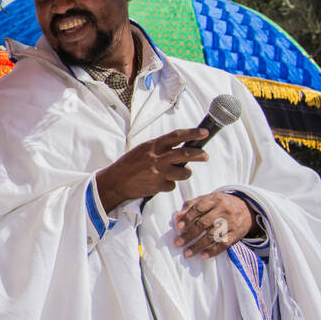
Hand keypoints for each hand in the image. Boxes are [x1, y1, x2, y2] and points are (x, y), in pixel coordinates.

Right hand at [94, 128, 208, 210]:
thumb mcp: (142, 150)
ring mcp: (158, 172)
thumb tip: (178, 146)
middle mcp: (156, 158)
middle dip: (199, 154)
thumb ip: (159, 148)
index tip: (203, 133)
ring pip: (183, 172)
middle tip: (205, 156)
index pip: (176, 136)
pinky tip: (159, 183)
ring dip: (185, 173)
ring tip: (180, 173)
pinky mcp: (158, 186)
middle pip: (185, 154)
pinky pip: (172, 185)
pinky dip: (169, 185)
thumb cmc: (128, 165)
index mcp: (152, 146)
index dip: (192, 133)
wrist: (115, 182)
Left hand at [173, 192, 254, 258]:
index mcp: (214, 200)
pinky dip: (213, 251)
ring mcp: (231, 223)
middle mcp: (223, 211)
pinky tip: (203, 256)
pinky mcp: (236, 233)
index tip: (178, 227)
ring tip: (187, 253)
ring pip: (213, 235)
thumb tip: (177, 217)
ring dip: (199, 245)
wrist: (246, 208)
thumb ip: (191, 206)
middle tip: (178, 243)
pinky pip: (224, 244)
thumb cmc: (220, 204)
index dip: (188, 218)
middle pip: (204, 224)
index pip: (199, 209)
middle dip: (190, 235)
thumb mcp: (207, 199)